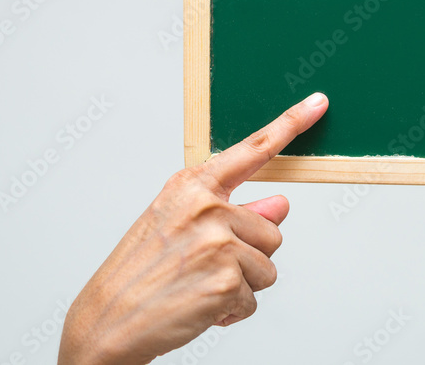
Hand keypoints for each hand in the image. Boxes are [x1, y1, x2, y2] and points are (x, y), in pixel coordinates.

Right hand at [58, 93, 328, 364]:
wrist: (106, 322)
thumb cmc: (140, 274)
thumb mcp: (181, 228)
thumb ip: (233, 212)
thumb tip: (281, 203)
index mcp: (192, 185)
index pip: (253, 150)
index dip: (290, 124)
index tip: (318, 103)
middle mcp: (207, 207)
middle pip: (271, 231)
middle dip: (247, 258)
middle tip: (201, 269)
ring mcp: (218, 242)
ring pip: (268, 266)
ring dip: (242, 286)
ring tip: (198, 288)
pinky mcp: (227, 280)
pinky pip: (254, 298)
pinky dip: (232, 312)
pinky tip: (200, 308)